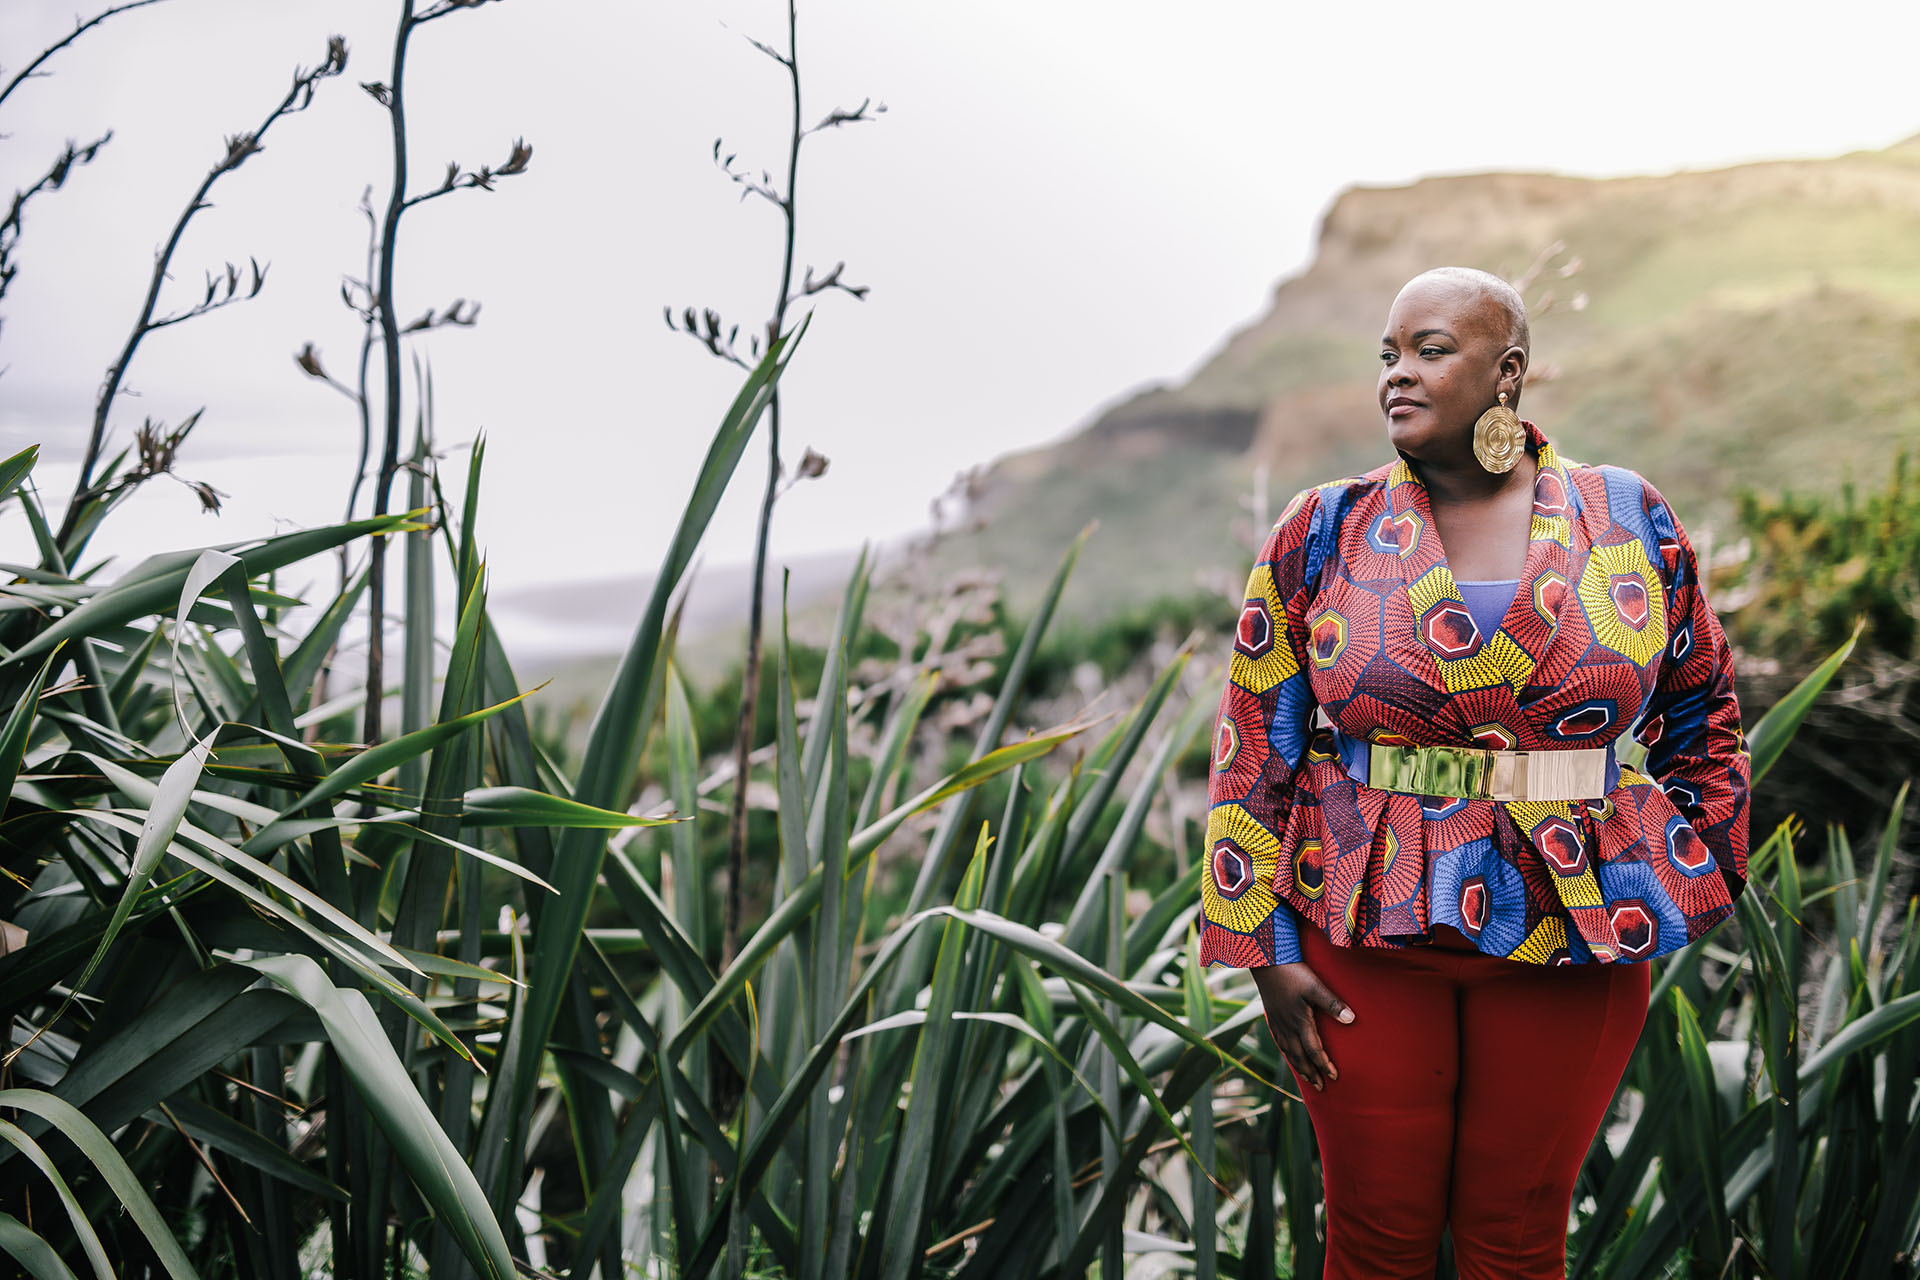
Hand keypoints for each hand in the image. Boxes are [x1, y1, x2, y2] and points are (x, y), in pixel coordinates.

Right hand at [1250, 961, 1353, 1091]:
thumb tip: (1352, 1020)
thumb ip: (1332, 1004)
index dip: (1324, 1065)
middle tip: (1321, 1087)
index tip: (1335, 1077)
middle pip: (1300, 1057)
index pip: (1314, 1051)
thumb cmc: (1292, 972)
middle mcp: (1287, 1026)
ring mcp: (1277, 1022)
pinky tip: (1289, 1054)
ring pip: (1288, 1052)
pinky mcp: (1271, 1016)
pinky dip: (1287, 1053)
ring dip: (1299, 1067)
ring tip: (1307, 1078)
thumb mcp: (1315, 986)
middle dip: (1311, 1073)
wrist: (1265, 960)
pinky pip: (1279, 1042)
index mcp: (1299, 1022)